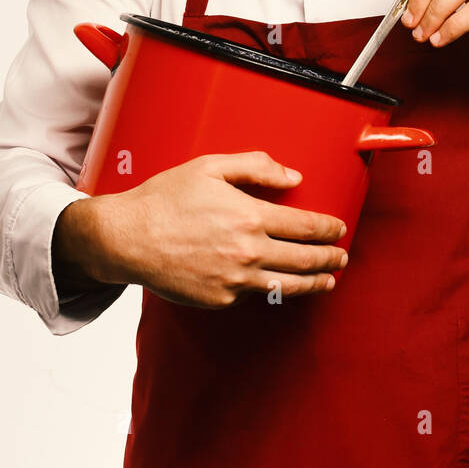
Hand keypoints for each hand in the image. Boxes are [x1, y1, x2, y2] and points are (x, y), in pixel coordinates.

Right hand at [56, 152, 348, 308]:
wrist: (126, 238)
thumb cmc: (165, 199)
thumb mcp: (210, 167)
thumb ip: (257, 167)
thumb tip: (293, 177)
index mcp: (250, 217)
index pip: (305, 226)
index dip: (328, 228)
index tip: (339, 228)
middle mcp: (247, 253)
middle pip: (304, 259)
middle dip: (329, 257)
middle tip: (341, 255)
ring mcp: (234, 281)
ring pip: (287, 285)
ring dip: (314, 282)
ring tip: (328, 280)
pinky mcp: (219, 300)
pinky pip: (253, 295)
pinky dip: (270, 289)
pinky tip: (278, 283)